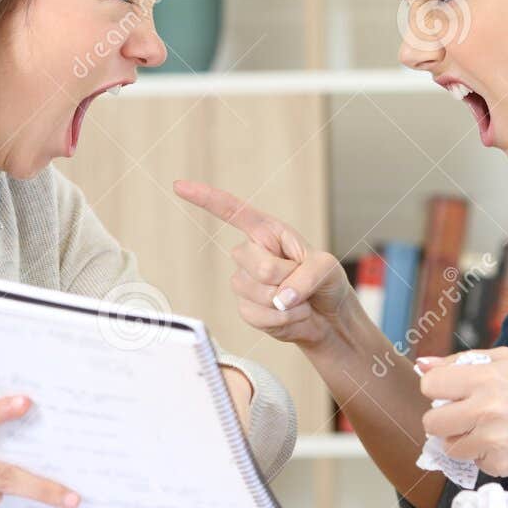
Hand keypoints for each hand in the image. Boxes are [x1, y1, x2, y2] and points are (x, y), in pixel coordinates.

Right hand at [173, 179, 352, 348]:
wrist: (327, 318)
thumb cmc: (327, 283)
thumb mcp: (327, 269)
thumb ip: (307, 278)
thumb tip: (281, 298)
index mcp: (268, 232)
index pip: (233, 211)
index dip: (206, 198)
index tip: (180, 186)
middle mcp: (252, 254)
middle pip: (255, 264)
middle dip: (284, 278)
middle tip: (302, 282)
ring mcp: (246, 282)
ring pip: (254, 292)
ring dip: (285, 302)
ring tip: (298, 300)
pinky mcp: (246, 308)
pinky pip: (255, 316)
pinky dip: (280, 320)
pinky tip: (290, 315)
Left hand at [417, 347, 507, 479]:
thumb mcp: (506, 361)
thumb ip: (459, 361)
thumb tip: (421, 364)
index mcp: (485, 377)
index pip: (430, 385)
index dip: (436, 389)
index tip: (449, 393)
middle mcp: (486, 409)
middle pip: (431, 422)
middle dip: (442, 420)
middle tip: (463, 417)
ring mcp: (493, 440)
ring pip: (450, 447)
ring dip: (464, 440)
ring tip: (489, 430)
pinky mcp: (501, 465)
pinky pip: (475, 464)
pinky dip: (486, 456)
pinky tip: (506, 445)